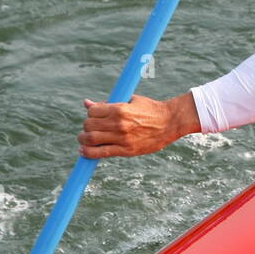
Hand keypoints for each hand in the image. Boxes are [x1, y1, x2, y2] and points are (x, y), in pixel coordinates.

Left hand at [78, 94, 199, 158]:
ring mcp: (122, 138)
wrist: (171, 123)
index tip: (94, 116)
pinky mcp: (126, 150)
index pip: (92, 111)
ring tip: (85, 139)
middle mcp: (119, 123)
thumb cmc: (150, 110)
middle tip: (90, 128)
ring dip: (83, 139)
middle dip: (86, 126)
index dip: (90, 113)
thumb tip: (86, 103)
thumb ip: (108, 103)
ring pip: (91, 139)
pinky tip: (84, 151)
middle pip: (89, 125)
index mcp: (120, 109)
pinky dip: (88, 153)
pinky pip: (100, 153)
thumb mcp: (130, 101)